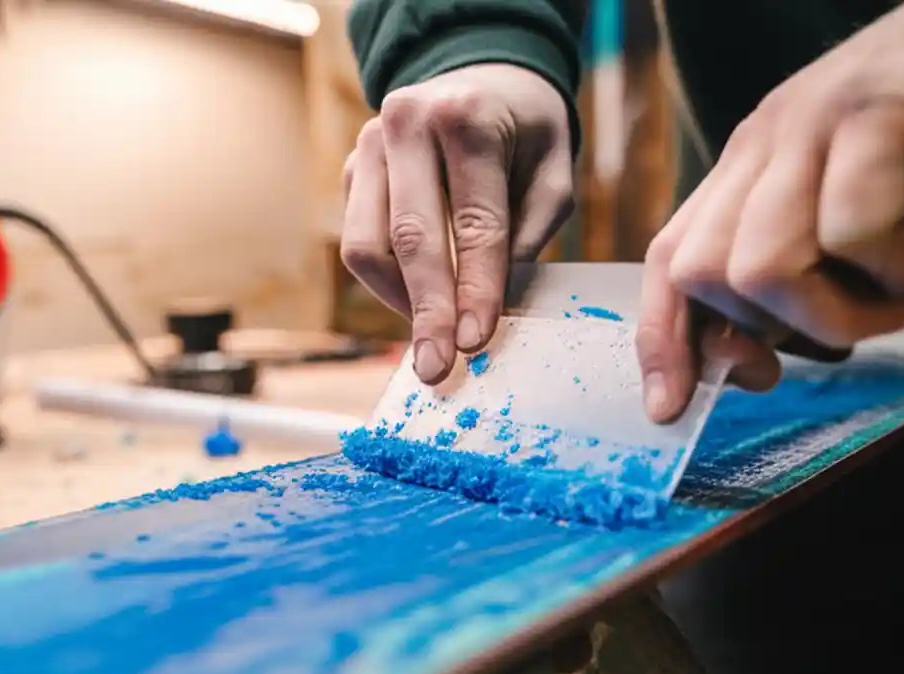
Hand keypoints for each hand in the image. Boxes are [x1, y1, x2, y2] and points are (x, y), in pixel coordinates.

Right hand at [341, 63, 574, 383]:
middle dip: (427, 311)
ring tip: (432, 334)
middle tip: (436, 366)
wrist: (481, 77)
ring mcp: (368, 146)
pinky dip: (388, 283)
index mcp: (465, 117)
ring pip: (366, 247)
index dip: (476, 288)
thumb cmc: (524, 132)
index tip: (475, 341)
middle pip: (409, 239)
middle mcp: (406, 124)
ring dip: (400, 302)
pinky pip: (359, 242)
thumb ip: (525, 234)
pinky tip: (420, 300)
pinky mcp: (351, 170)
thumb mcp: (552, 173)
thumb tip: (487, 307)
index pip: (473, 222)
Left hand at [637, 0, 903, 422]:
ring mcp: (809, 125)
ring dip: (842, 313)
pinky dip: (903, 270)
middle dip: (775, 330)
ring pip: (761, 266)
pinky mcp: (872, 114)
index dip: (661, 340)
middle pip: (703, 274)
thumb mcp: (838, 217)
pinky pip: (851, 230)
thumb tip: (741, 360)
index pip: (666, 261)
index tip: (669, 408)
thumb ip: (790, 278)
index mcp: (744, 169)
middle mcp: (760, 143)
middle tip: (855, 325)